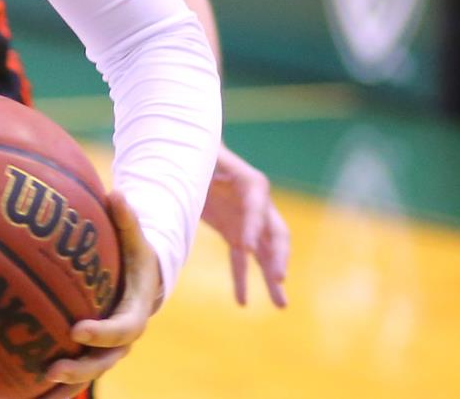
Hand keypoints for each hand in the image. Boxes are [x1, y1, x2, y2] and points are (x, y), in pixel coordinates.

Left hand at [42, 191, 160, 397]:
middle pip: (104, 362)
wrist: (142, 282)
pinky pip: (73, 370)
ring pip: (88, 373)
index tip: (77, 329)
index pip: (122, 330)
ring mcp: (106, 350)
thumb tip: (117, 192)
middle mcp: (121, 339)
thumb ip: (127, 219)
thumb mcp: (135, 238)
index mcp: (134, 313)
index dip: (102, 333)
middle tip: (51, 368)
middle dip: (80, 368)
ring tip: (34, 389)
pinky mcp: (90, 351)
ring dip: (65, 386)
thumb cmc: (134, 256)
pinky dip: (53, 385)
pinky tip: (23, 389)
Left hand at [201, 144, 289, 307]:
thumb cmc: (194, 153)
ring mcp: (248, 222)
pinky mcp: (235, 234)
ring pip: (266, 253)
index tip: (247, 247)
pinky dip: (242, 280)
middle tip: (279, 278)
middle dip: (278, 256)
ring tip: (281, 306)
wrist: (192, 157)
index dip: (253, 227)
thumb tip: (179, 174)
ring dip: (273, 278)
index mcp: (251, 182)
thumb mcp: (196, 159)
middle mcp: (257, 205)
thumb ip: (195, 168)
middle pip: (275, 233)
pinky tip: (242, 302)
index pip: (257, 207)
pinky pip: (242, 260)